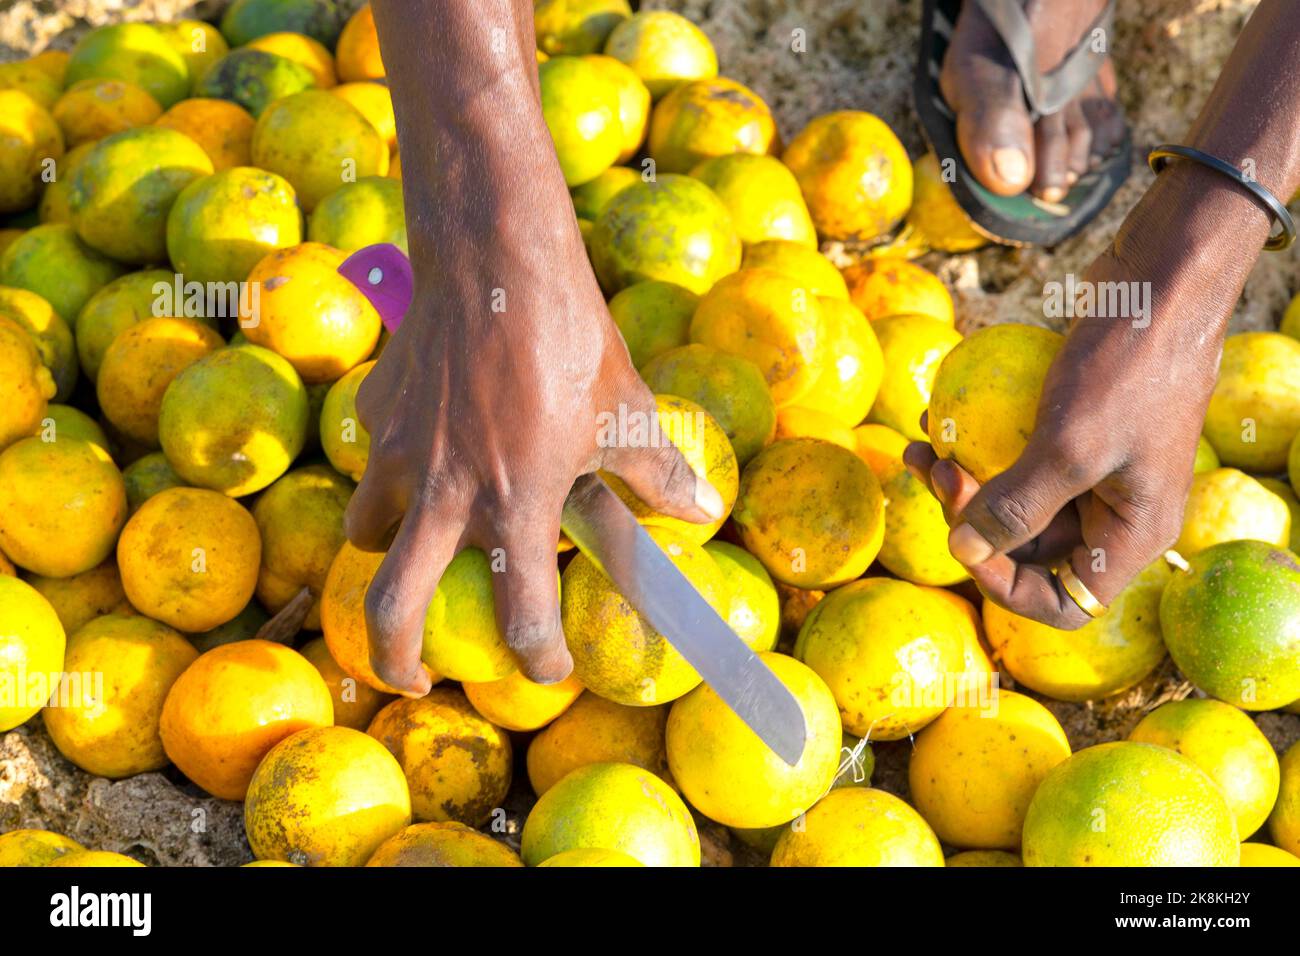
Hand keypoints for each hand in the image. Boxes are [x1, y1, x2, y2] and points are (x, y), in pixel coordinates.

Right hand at [343, 233, 723, 693]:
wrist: (496, 257)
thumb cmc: (570, 339)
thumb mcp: (627, 412)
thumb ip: (658, 474)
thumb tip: (703, 510)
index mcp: (514, 508)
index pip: (519, 617)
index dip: (537, 657)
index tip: (546, 664)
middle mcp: (443, 496)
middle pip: (390, 609)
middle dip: (396, 659)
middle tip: (414, 674)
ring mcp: (397, 454)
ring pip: (367, 531)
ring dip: (390, 551)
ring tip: (420, 544)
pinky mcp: (375, 411)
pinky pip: (375, 459)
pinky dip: (395, 469)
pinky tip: (430, 442)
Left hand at [904, 248, 1222, 627]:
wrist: (1161, 281)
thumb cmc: (1127, 366)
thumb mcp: (1068, 446)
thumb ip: (1016, 508)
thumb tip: (960, 552)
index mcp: (1132, 534)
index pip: (1064, 601)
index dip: (1005, 585)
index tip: (963, 540)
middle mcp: (1115, 512)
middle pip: (1029, 550)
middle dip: (972, 522)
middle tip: (936, 471)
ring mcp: (1095, 471)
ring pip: (1016, 503)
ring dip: (964, 485)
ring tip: (923, 448)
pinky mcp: (1073, 432)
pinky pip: (1018, 458)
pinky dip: (979, 448)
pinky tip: (937, 420)